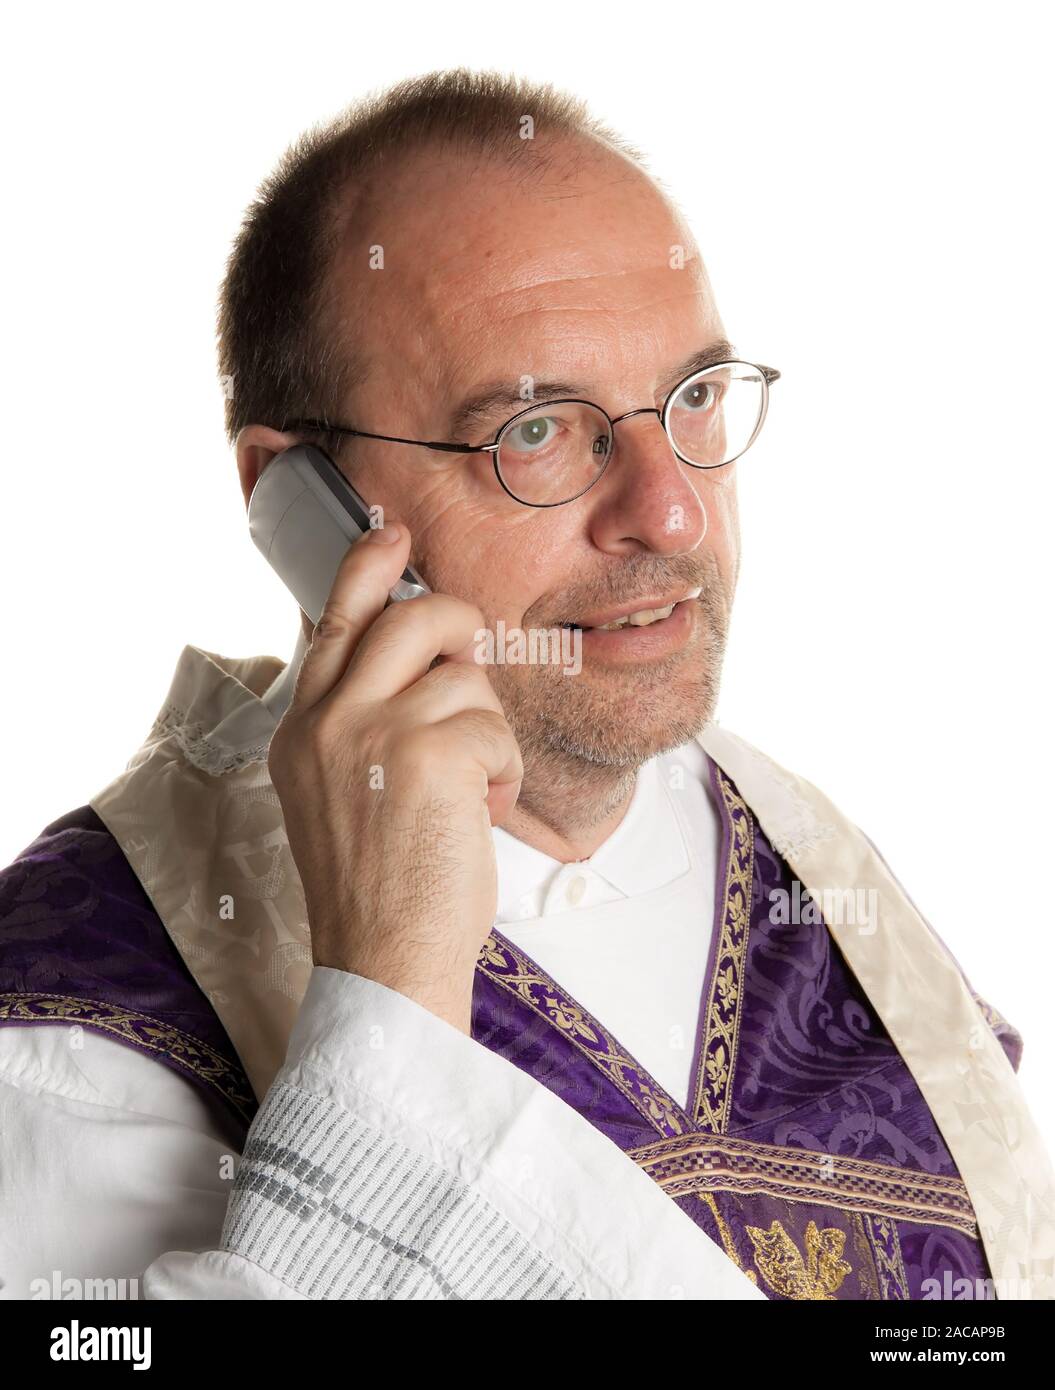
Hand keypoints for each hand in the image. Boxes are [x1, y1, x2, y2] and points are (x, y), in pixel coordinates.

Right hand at [267, 523, 522, 1034]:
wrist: (384, 959)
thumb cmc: (380, 883)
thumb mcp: (342, 789)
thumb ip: (363, 718)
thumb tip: (428, 656)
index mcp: (301, 726)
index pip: (335, 622)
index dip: (367, 569)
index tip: (391, 532)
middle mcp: (327, 719)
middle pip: (409, 619)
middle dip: (457, 629)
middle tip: (472, 666)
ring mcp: (373, 731)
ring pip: (465, 677)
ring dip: (486, 734)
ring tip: (470, 792)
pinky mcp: (430, 751)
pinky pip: (494, 725)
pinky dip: (504, 770)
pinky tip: (481, 812)